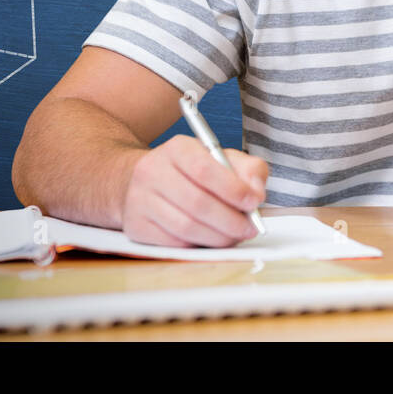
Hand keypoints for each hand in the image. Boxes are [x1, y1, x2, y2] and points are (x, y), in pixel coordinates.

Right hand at [121, 135, 268, 246]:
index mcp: (177, 148)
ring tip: (235, 236)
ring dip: (218, 237)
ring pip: (186, 227)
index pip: (205, 169)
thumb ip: (249, 169)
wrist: (145, 181)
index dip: (233, 189)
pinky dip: (199, 245)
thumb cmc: (193, 171)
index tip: (254, 202)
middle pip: (197, 203)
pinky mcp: (136, 226)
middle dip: (230, 221)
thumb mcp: (222, 159)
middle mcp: (152, 171)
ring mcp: (140, 200)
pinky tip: (212, 239)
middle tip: (250, 228)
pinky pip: (174, 243)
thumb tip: (256, 194)